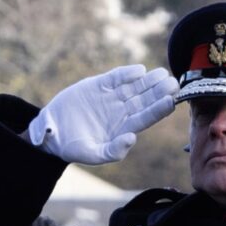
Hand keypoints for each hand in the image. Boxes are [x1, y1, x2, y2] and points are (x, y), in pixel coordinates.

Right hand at [27, 65, 178, 164]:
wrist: (51, 132)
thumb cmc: (73, 148)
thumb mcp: (92, 154)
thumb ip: (112, 151)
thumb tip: (131, 139)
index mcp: (122, 129)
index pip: (145, 118)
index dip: (158, 109)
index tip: (171, 101)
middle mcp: (121, 113)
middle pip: (144, 100)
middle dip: (159, 91)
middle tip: (174, 83)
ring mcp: (111, 98)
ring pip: (134, 88)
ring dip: (148, 81)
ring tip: (162, 74)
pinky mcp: (98, 86)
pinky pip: (116, 78)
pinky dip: (127, 74)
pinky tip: (140, 70)